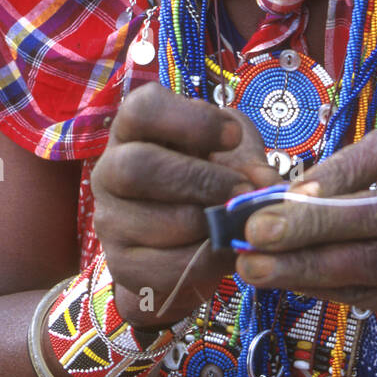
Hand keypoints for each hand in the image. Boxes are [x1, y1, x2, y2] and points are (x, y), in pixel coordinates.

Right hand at [90, 83, 281, 328]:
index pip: (142, 109)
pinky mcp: (121, 264)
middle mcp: (109, 170)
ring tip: (240, 224)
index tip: (233, 136)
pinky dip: (206, 261)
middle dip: (200, 180)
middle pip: (138, 166)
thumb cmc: (206, 181)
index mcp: (133, 130)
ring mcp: (109, 219)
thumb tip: (267, 182)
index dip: (191, 120)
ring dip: (209, 225)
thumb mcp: (229, 157)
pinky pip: (163, 266)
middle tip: (243, 190)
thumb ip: (248, 162)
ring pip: (153, 221)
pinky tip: (227, 251)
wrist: (184, 243)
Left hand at [238, 126, 376, 376]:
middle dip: (312, 221)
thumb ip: (338, 200)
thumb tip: (261, 203)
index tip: (290, 190)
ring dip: (305, 262)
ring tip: (254, 266)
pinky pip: (371, 296)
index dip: (345, 167)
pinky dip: (322, 288)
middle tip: (255, 231)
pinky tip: (287, 283)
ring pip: (373, 260)